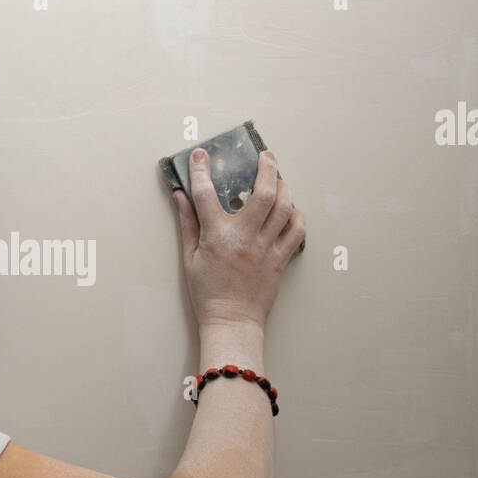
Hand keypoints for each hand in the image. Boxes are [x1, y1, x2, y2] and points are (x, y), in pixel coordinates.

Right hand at [169, 147, 304, 330]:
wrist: (231, 322)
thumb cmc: (208, 294)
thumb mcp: (190, 258)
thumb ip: (187, 224)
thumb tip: (180, 198)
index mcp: (217, 237)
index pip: (206, 195)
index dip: (201, 172)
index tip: (201, 156)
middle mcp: (244, 238)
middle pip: (263, 193)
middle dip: (267, 168)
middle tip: (266, 156)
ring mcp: (266, 248)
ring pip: (284, 208)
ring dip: (285, 188)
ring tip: (280, 180)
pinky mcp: (280, 259)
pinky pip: (296, 231)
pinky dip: (297, 216)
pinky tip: (291, 210)